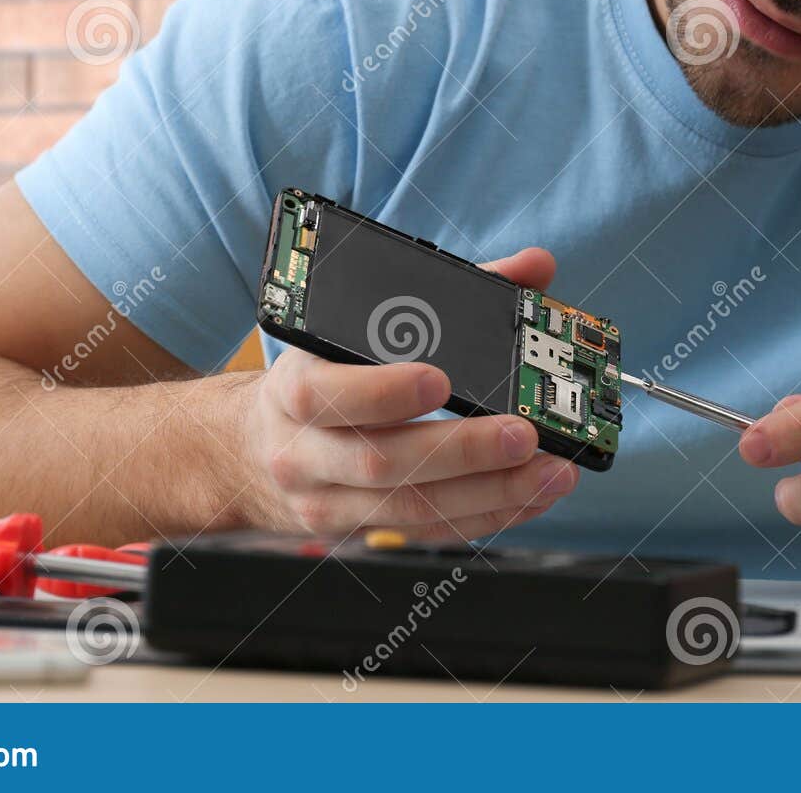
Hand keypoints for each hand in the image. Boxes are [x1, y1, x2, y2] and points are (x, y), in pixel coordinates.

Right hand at [242, 246, 578, 541]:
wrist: (246, 452)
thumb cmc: (319, 374)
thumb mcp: (350, 327)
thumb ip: (447, 292)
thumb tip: (534, 266)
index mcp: (295, 389)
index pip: (326, 396)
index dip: (383, 392)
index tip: (439, 379)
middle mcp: (305, 453)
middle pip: (382, 462)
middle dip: (463, 451)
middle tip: (525, 435)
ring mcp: (329, 502)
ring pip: (413, 508)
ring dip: (492, 494)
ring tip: (553, 474)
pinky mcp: (360, 533)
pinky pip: (429, 532)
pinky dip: (487, 515)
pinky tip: (532, 498)